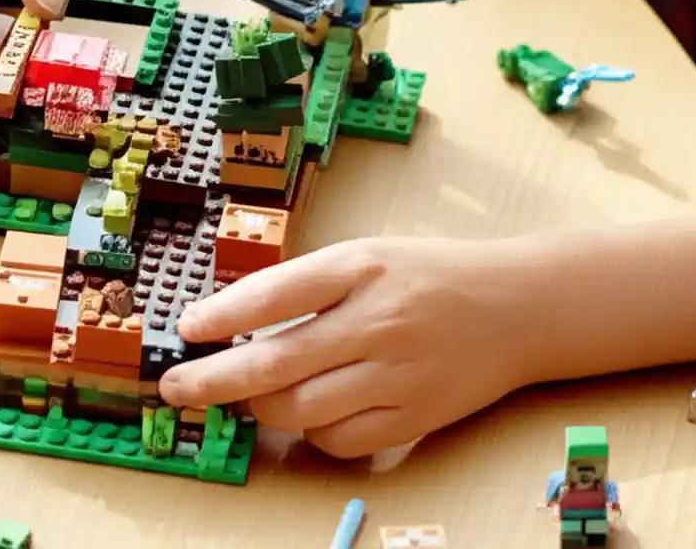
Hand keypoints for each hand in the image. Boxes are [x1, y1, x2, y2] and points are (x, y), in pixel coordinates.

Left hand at [158, 237, 540, 457]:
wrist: (518, 307)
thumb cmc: (431, 276)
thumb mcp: (369, 255)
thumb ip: (309, 282)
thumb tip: (231, 317)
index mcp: (360, 268)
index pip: (273, 295)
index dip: (220, 315)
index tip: (186, 329)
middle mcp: (376, 322)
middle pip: (273, 364)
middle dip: (211, 380)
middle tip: (176, 387)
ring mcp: (396, 374)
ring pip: (299, 410)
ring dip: (259, 408)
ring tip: (247, 396)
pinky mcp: (413, 416)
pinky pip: (339, 439)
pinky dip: (310, 432)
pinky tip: (307, 413)